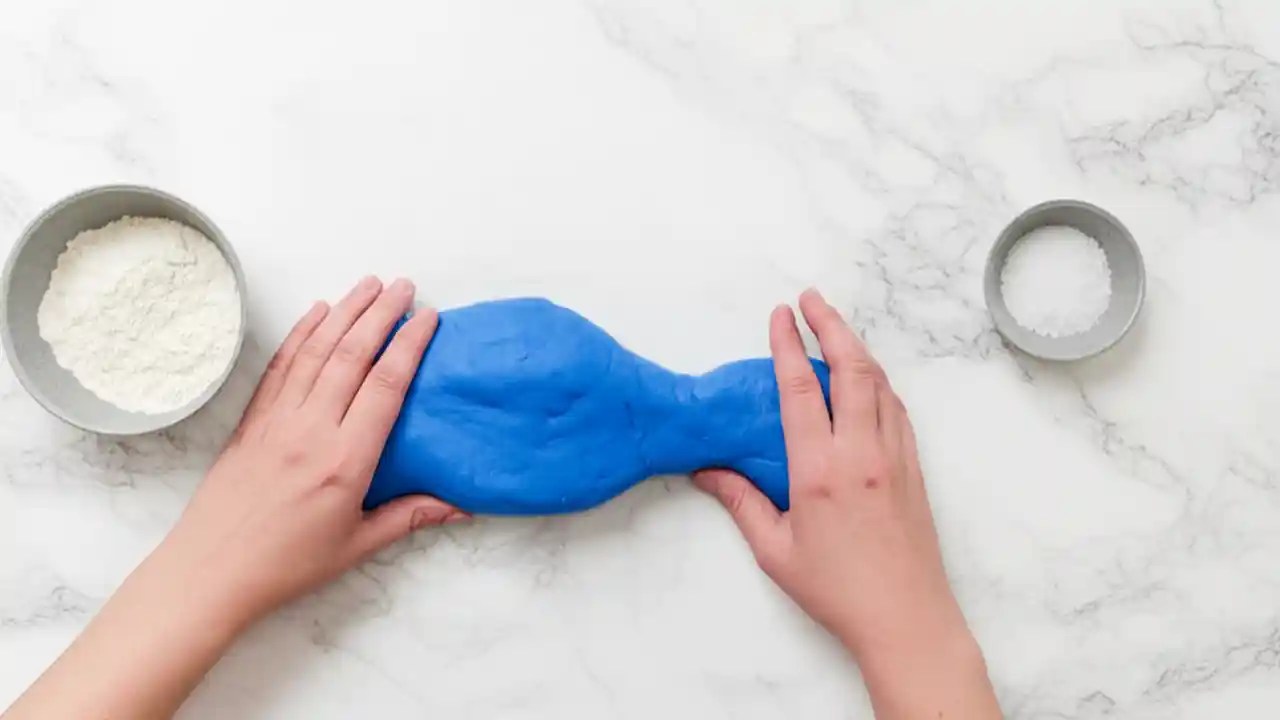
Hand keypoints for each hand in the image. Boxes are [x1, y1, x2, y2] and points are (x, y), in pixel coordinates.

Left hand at [166, 276, 466, 627]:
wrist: (211, 572)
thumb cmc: (287, 564)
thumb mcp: (356, 545)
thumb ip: (409, 517)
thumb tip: (462, 505)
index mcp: (345, 461)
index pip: (385, 387)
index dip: (409, 346)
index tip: (428, 317)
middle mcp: (311, 430)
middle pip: (351, 356)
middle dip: (380, 314)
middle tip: (404, 285)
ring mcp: (277, 421)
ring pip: (316, 351)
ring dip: (344, 312)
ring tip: (368, 284)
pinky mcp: (252, 421)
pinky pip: (281, 367)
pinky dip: (301, 334)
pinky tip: (317, 313)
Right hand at [694, 289, 998, 718]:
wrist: (906, 618)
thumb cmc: (836, 590)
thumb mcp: (775, 551)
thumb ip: (741, 503)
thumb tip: (708, 472)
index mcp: (819, 470)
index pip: (800, 389)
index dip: (788, 344)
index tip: (780, 315)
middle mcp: (862, 453)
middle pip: (851, 368)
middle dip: (831, 325)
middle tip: (812, 299)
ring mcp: (894, 457)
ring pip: (880, 383)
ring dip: (858, 348)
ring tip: (836, 330)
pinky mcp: (914, 468)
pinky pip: (897, 409)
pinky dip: (879, 382)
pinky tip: (868, 379)